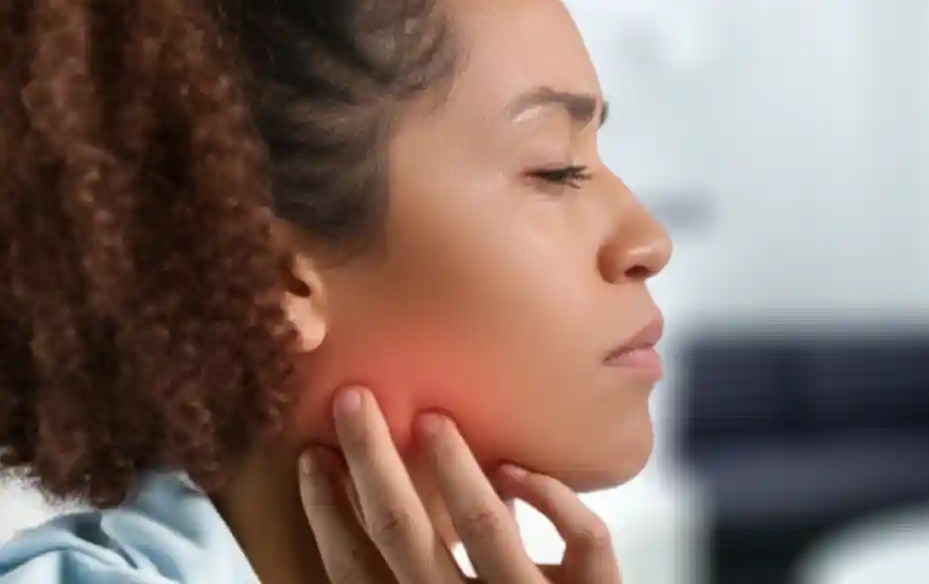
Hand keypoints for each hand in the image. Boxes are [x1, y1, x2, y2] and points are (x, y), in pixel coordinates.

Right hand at [297, 387, 622, 583]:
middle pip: (404, 534)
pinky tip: (518, 470)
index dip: (327, 514)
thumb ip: (424, 575)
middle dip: (373, 463)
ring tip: (432, 416)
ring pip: (485, 527)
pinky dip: (551, 497)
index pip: (354, 573)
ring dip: (454, 466)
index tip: (312, 456)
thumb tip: (391, 498)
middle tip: (354, 398)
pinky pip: (581, 540)